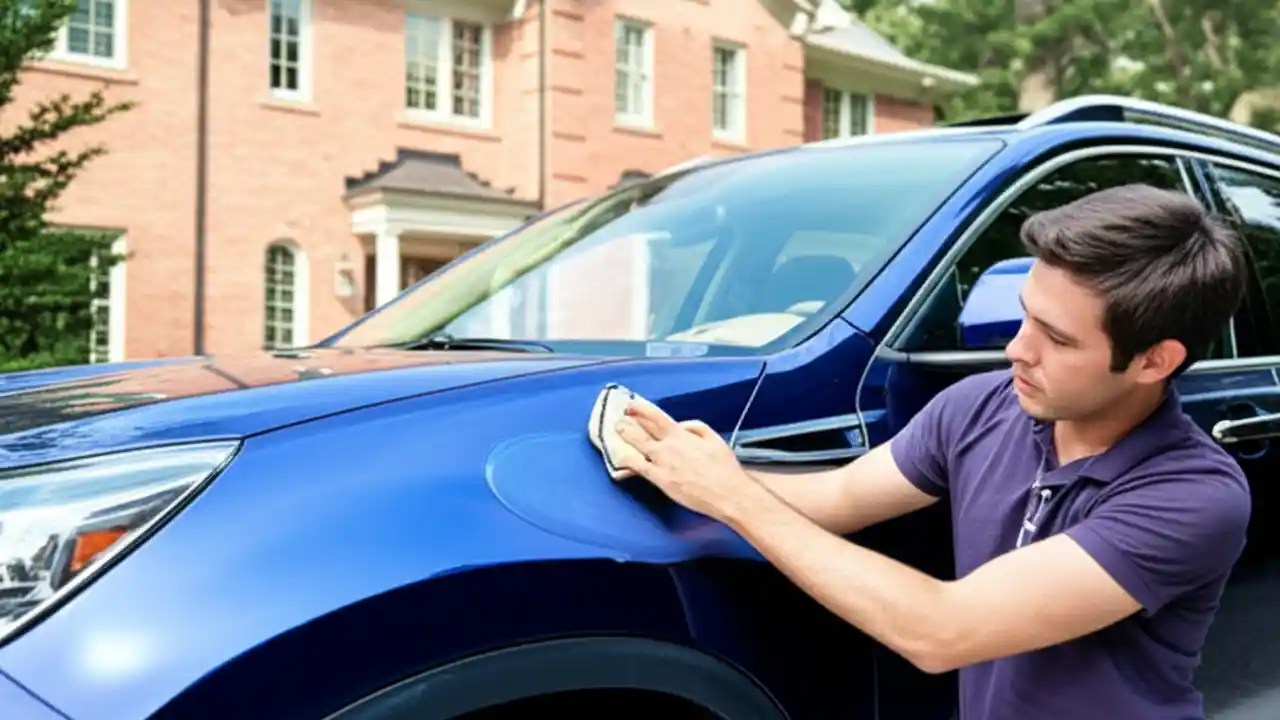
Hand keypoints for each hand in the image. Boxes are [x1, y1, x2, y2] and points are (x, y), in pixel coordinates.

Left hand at [613, 397, 757, 521]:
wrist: (726, 492)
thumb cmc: (723, 468)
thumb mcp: (714, 438)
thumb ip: (696, 428)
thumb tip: (682, 425)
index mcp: (682, 435)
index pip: (656, 417)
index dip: (641, 409)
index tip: (632, 405)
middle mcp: (668, 446)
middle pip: (642, 430)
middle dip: (629, 421)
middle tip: (620, 417)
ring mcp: (661, 463)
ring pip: (637, 445)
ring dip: (625, 435)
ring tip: (617, 430)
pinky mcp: (659, 479)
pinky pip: (638, 467)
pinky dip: (626, 460)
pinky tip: (619, 457)